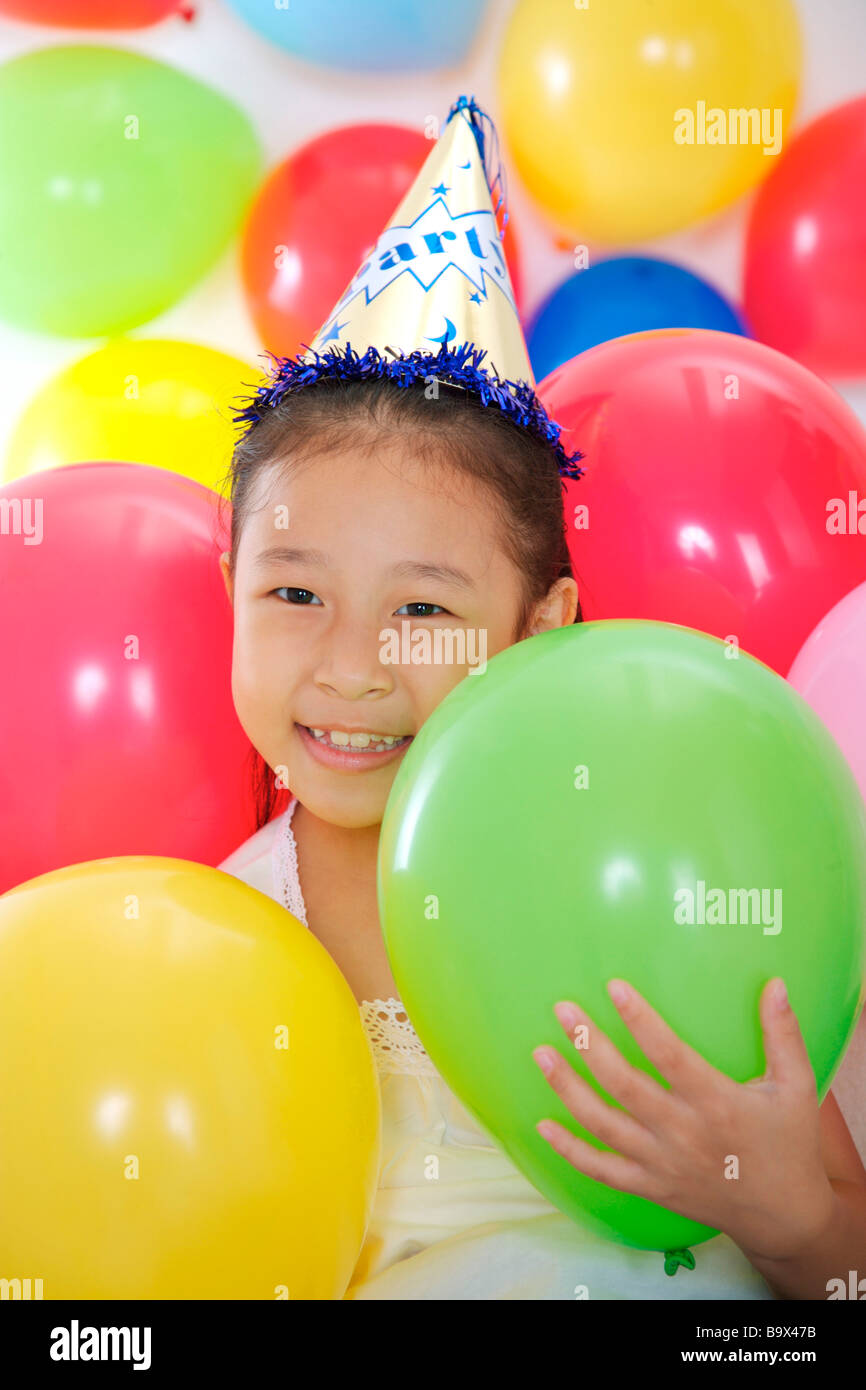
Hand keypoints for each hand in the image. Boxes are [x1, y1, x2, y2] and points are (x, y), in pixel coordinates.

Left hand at [532, 977, 836, 1261]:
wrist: (783, 1216)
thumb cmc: (788, 1145)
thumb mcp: (797, 1087)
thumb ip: (783, 1034)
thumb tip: (775, 984)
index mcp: (716, 1103)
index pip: (669, 1055)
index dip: (640, 1020)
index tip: (614, 987)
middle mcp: (682, 1133)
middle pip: (623, 1085)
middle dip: (588, 1045)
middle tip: (562, 1011)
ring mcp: (661, 1164)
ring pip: (602, 1124)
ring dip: (568, 1088)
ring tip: (542, 1054)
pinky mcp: (650, 1187)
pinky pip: (601, 1170)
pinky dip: (569, 1150)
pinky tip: (543, 1125)